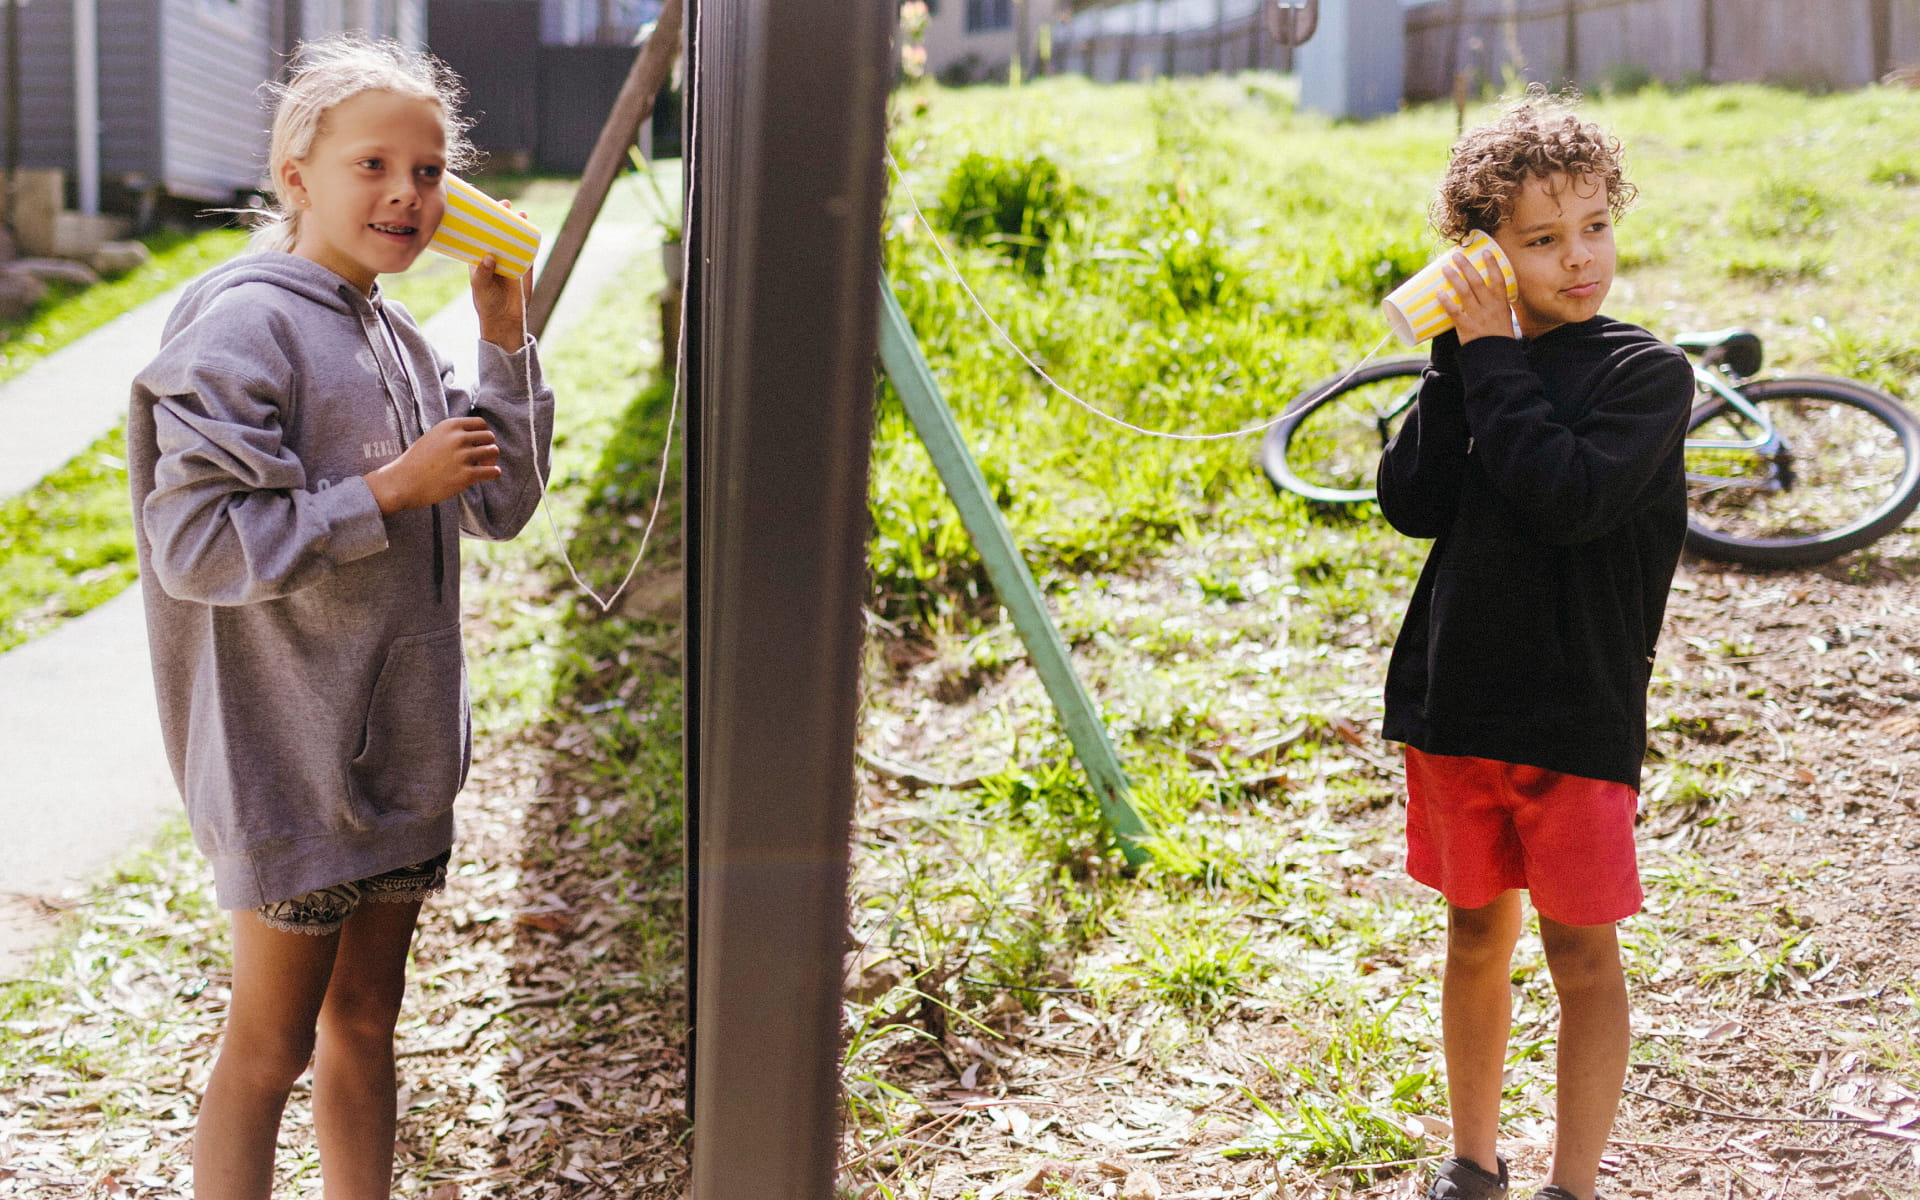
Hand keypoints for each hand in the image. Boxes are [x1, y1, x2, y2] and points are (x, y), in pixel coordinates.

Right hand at [365, 417, 501, 513]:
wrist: (402, 482)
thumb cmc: (417, 462)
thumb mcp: (433, 437)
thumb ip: (453, 435)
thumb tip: (478, 438)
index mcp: (450, 426)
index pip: (481, 423)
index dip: (483, 435)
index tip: (478, 445)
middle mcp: (457, 438)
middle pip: (489, 437)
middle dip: (488, 447)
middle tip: (481, 459)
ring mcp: (462, 456)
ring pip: (493, 452)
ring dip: (490, 460)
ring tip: (482, 468)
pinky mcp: (466, 476)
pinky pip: (492, 471)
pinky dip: (493, 473)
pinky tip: (488, 476)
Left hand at [471, 199, 533, 349]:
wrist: (505, 319)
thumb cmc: (486, 303)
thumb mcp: (481, 287)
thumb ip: (483, 273)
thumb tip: (489, 257)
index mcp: (479, 256)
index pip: (479, 234)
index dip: (482, 220)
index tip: (484, 207)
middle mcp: (495, 255)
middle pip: (499, 231)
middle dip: (503, 217)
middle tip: (506, 204)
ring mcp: (510, 260)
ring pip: (515, 239)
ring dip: (519, 225)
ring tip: (522, 214)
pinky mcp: (525, 268)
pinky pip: (529, 251)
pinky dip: (531, 241)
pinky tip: (533, 230)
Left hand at [1436, 247, 1514, 344]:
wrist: (1496, 357)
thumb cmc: (1499, 336)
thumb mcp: (1504, 316)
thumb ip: (1494, 302)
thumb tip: (1481, 289)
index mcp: (1501, 303)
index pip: (1498, 279)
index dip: (1492, 264)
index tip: (1484, 251)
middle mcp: (1490, 307)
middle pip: (1477, 282)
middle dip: (1466, 266)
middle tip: (1457, 254)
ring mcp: (1478, 316)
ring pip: (1464, 293)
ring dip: (1454, 278)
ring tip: (1445, 267)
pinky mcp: (1466, 327)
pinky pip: (1454, 312)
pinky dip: (1446, 301)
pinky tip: (1438, 292)